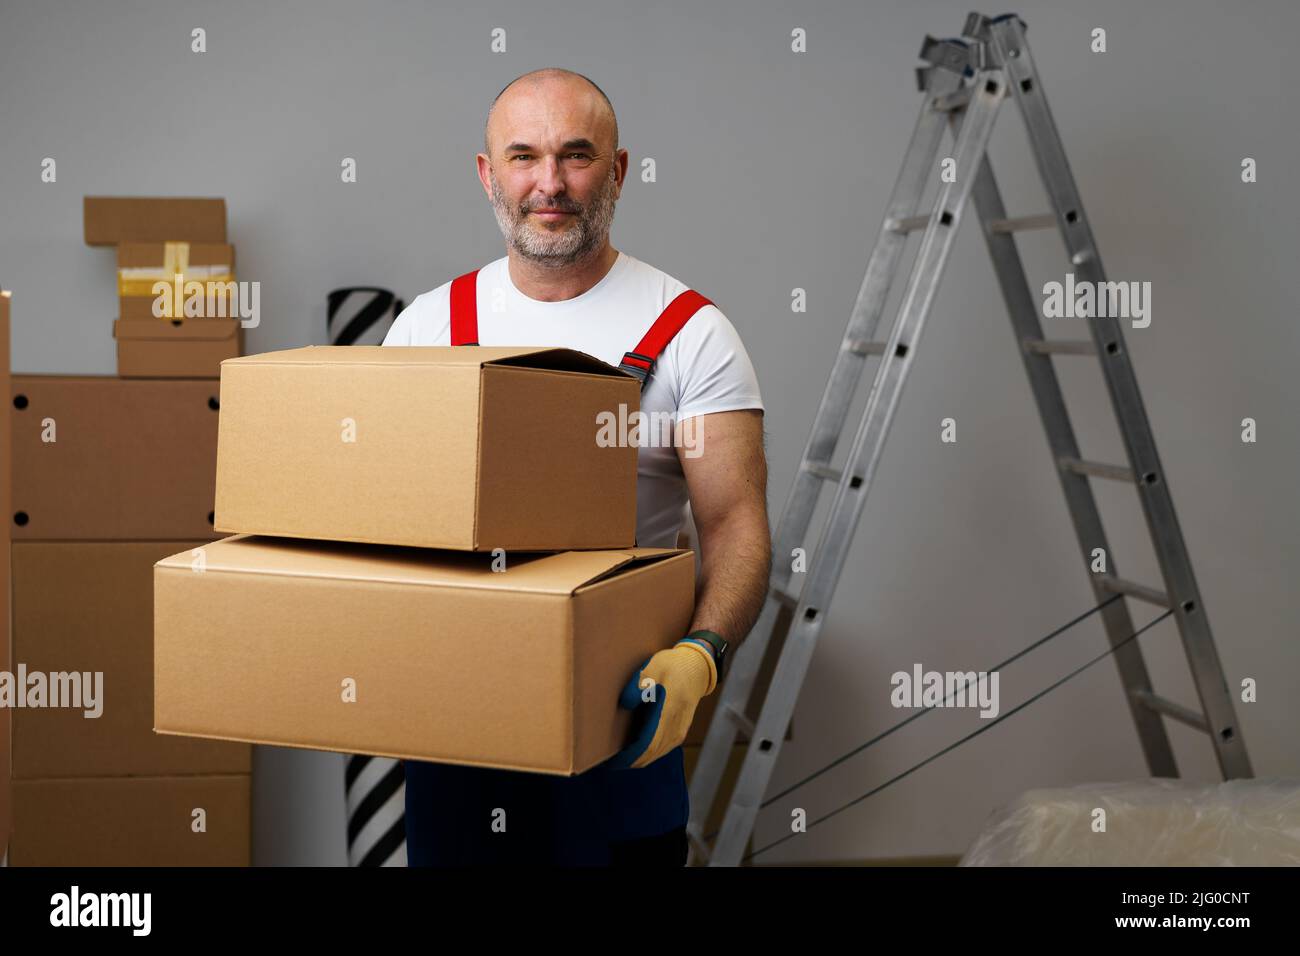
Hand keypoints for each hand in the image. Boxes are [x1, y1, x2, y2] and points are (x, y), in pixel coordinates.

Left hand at [605, 639, 717, 769]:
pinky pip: (661, 749)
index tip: (612, 760)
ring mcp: (679, 732)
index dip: (629, 756)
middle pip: (650, 755)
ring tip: (618, 757)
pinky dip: (647, 754)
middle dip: (629, 760)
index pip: (648, 745)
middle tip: (609, 761)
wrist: (696, 669)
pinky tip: (635, 749)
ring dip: (638, 758)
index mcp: (669, 713)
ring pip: (656, 754)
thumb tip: (625, 703)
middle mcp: (676, 728)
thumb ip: (638, 685)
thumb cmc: (672, 667)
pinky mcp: (679, 732)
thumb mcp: (653, 668)